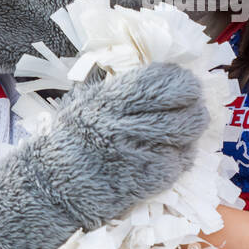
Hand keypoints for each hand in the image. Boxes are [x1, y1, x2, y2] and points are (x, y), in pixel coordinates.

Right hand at [36, 61, 210, 223]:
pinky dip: (183, 156)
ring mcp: (141, 153)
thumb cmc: (69, 140)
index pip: (162, 80)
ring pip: (188, 134)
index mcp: (111, 99)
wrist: (54, 186)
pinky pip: (181, 162)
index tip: (183, 81)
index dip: (180, 79)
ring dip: (194, 128)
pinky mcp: (148, 179)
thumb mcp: (83, 100)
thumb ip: (110, 82)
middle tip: (195, 103)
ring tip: (190, 125)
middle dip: (195, 103)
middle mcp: (127, 124)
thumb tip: (141, 63)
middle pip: (183, 107)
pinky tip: (175, 152)